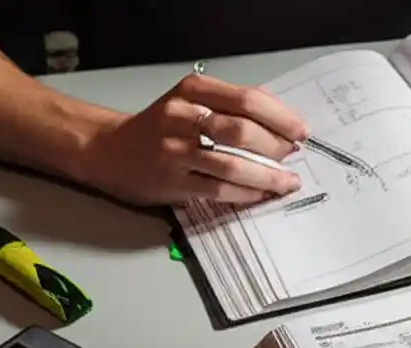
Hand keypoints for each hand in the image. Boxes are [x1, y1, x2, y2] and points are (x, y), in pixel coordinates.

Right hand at [80, 73, 308, 205]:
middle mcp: (182, 116)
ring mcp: (175, 150)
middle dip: (276, 146)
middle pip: (242, 130)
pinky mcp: (172, 181)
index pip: (247, 99)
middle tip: (294, 156)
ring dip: (268, 176)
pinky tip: (262, 194)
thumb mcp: (192, 102)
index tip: (301, 130)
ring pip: (232, 164)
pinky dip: (246, 193)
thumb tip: (282, 125)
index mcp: (193, 90)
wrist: (109, 150)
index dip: (280, 117)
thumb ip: (231, 107)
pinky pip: (219, 189)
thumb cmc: (160, 127)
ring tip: (288, 181)